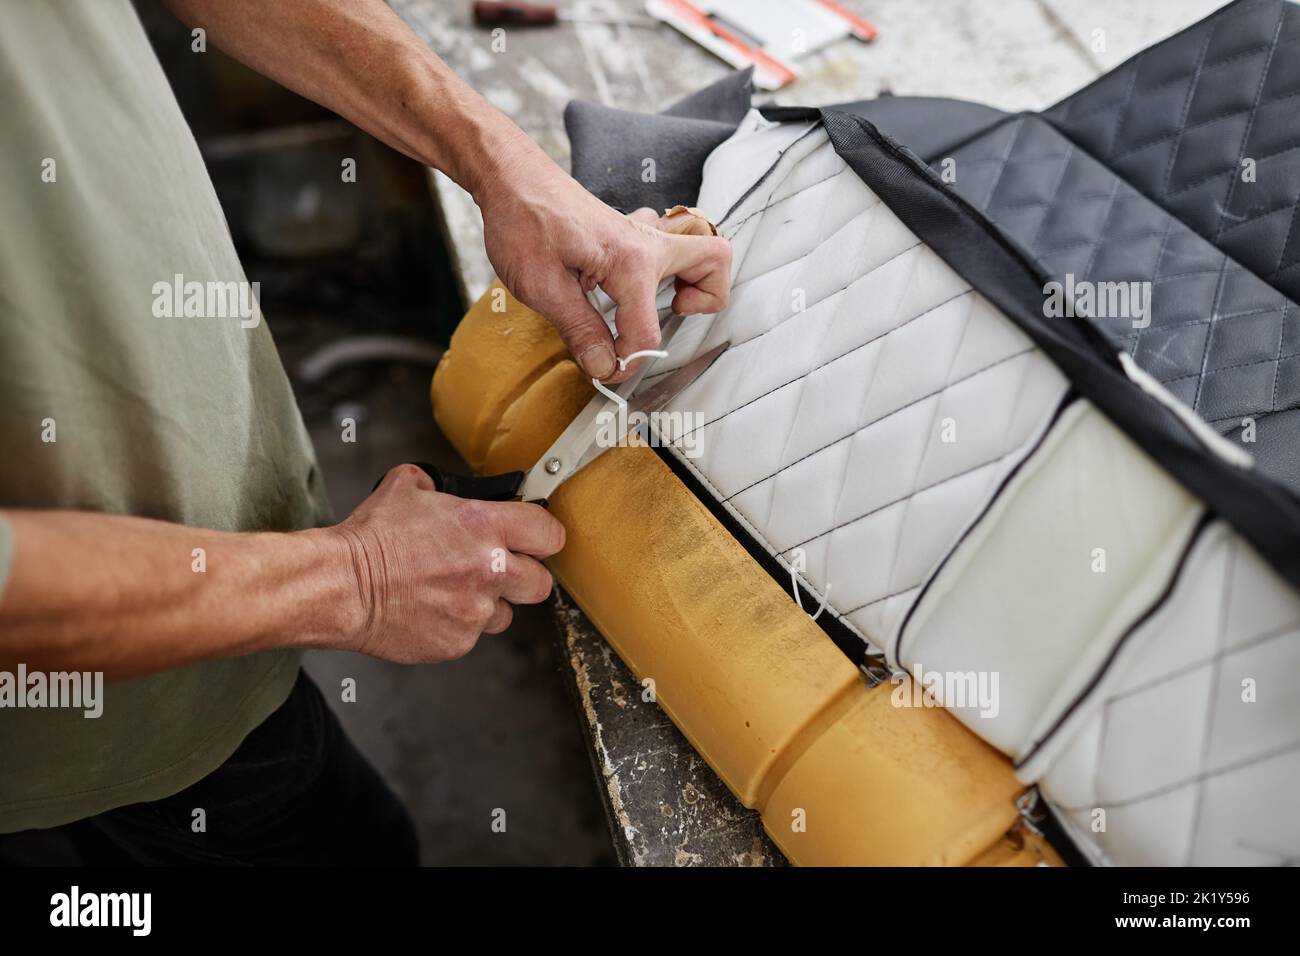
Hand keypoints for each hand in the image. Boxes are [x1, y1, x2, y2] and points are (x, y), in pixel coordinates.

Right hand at [325, 464, 565, 663]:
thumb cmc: (370, 538)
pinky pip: (471, 635)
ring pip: (504, 614)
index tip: (536, 539)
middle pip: (541, 583)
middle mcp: (489, 570)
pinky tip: (431, 610)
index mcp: (486, 527)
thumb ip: (435, 486)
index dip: (543, 536)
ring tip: (453, 592)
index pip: (550, 534)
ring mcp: (475, 611)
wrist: (341, 586)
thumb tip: (439, 488)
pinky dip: (456, 625)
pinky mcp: (458, 642)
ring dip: (487, 605)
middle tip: (500, 571)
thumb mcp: (405, 488)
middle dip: (524, 577)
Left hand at [476, 142, 731, 381]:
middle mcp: (647, 244)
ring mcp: (643, 234)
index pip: (647, 332)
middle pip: (715, 262)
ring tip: (659, 304)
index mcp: (629, 261)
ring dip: (693, 280)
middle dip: (705, 300)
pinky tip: (631, 285)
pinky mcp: (631, 232)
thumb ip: (580, 329)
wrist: (510, 176)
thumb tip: (605, 366)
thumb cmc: (522, 221)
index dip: (627, 362)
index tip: (603, 370)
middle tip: (667, 319)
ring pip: (701, 249)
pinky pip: (670, 245)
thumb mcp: (542, 286)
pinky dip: (667, 268)